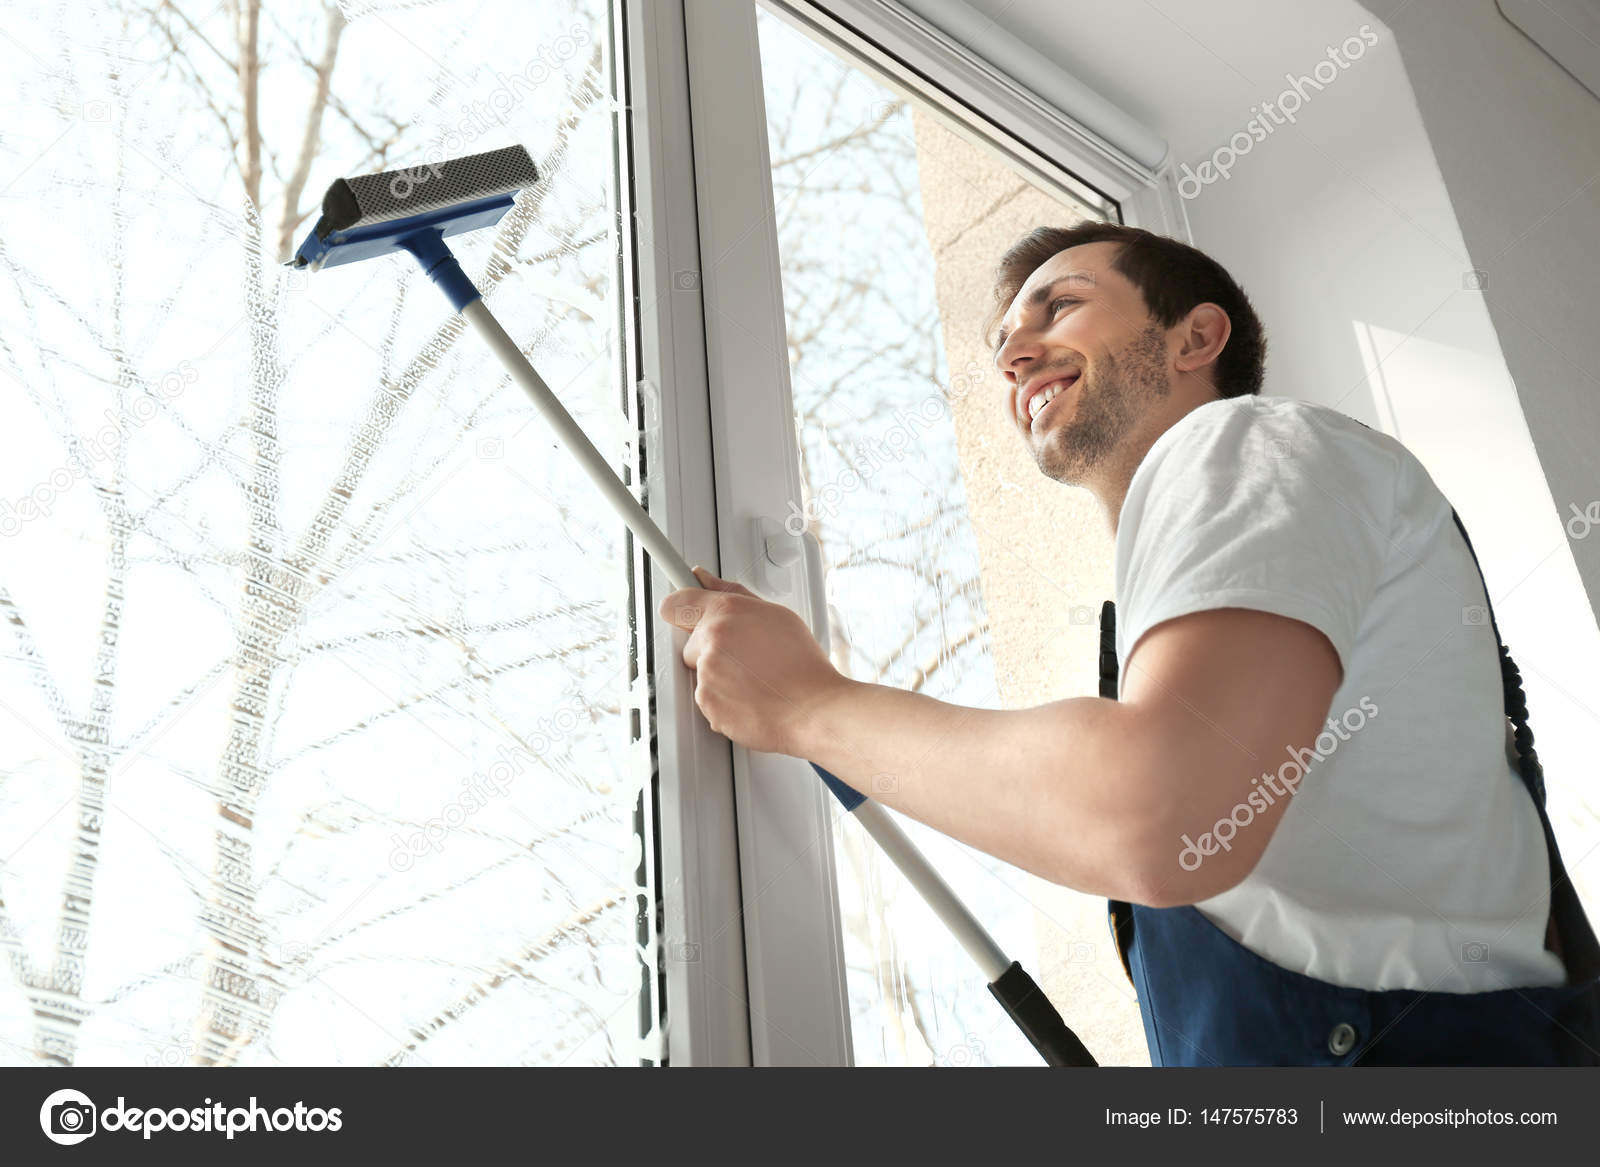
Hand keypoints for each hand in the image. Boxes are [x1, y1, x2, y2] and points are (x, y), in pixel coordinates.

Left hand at [657, 566, 847, 756]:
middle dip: (711, 650)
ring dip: (720, 677)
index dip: (679, 607)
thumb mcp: (776, 615)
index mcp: (727, 612)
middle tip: (746, 657)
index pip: (677, 602)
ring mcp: (708, 674)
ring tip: (755, 680)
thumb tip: (703, 578)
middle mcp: (712, 640)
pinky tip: (751, 696)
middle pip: (691, 643)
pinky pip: (707, 699)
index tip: (679, 610)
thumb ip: (732, 593)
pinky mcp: (708, 704)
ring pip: (701, 673)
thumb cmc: (802, 665)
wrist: (813, 708)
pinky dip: (723, 700)